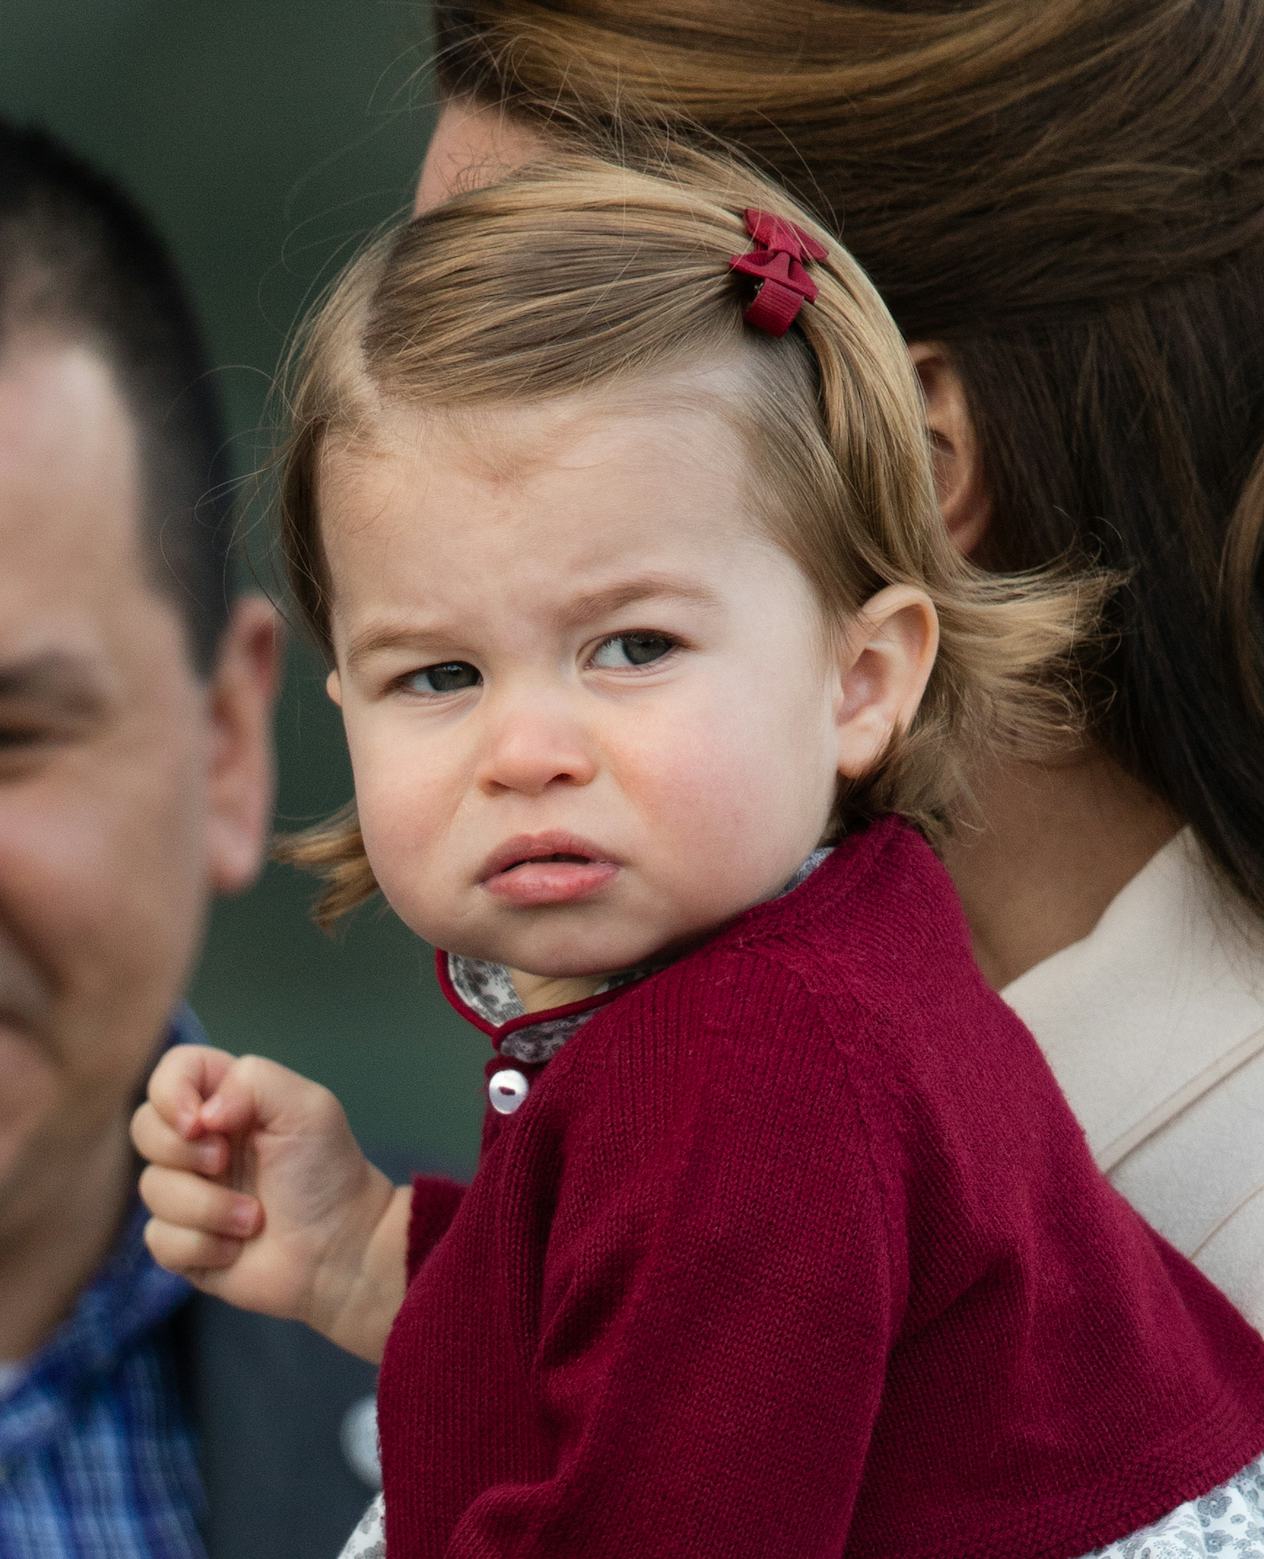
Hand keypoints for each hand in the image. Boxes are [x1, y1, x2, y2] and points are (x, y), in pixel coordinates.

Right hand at [131, 1044, 409, 1361]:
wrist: (341, 1248)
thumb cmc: (328, 1172)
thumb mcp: (308, 1107)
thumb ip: (254, 1083)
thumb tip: (201, 1116)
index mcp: (228, 1100)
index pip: (173, 1071)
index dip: (171, 1092)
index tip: (199, 1122)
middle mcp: (201, 1141)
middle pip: (144, 1128)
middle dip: (183, 1152)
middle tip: (226, 1163)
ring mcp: (189, 1191)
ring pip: (151, 1188)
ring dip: (208, 1207)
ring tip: (254, 1218)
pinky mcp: (182, 1242)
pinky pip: (158, 1238)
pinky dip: (202, 1245)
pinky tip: (237, 1247)